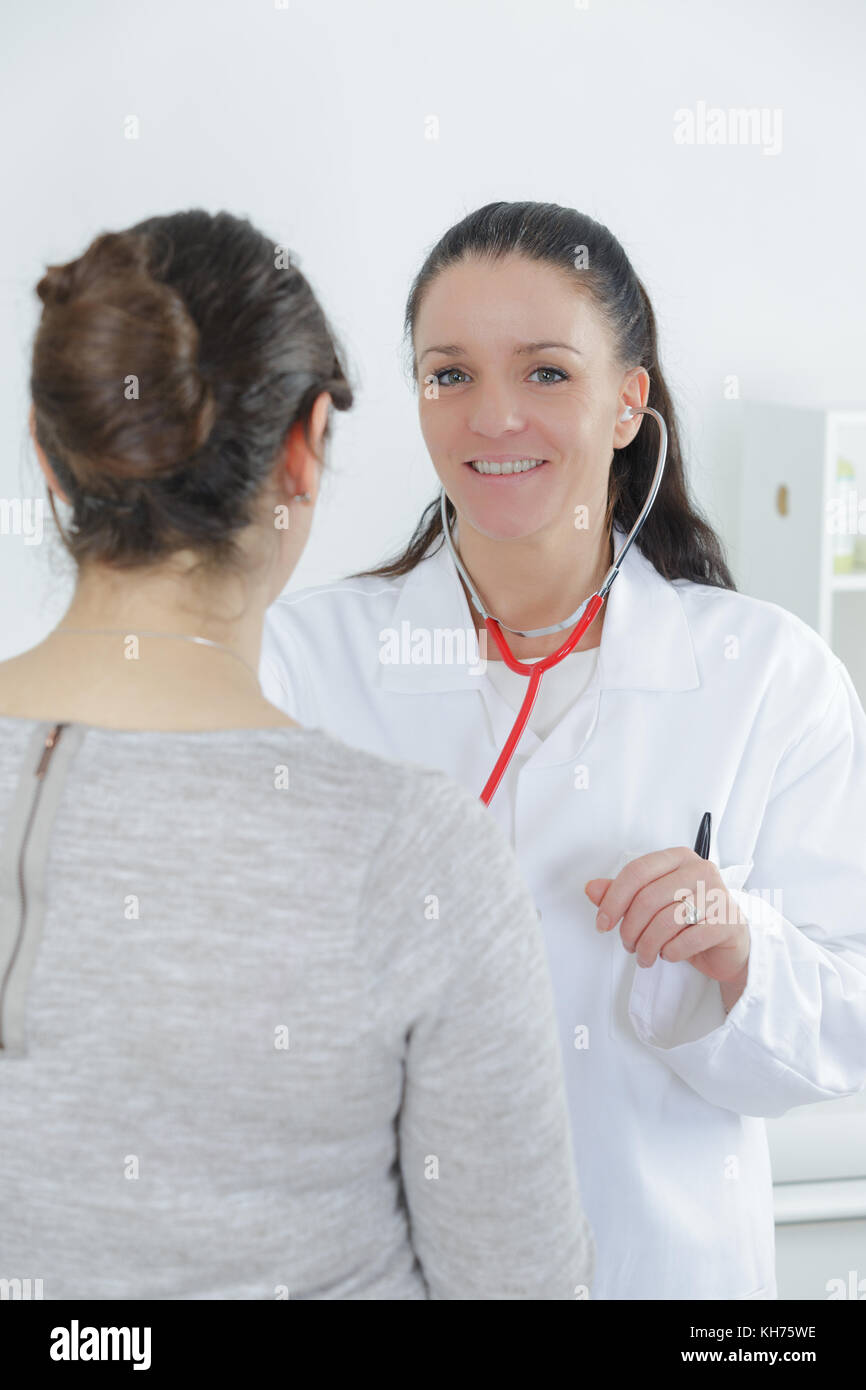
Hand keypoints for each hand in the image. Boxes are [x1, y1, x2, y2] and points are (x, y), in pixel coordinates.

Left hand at [584, 846, 750, 993]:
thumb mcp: (653, 903)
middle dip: (630, 929)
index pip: (636, 872)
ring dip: (647, 945)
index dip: (613, 900)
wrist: (729, 944)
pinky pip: (686, 940)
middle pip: (648, 898)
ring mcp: (718, 895)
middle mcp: (700, 870)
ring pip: (666, 921)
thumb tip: (591, 888)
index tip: (602, 924)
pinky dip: (671, 952)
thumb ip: (622, 894)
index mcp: (679, 858)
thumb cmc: (688, 919)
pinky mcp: (728, 922)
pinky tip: (670, 954)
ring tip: (645, 955)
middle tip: (628, 945)